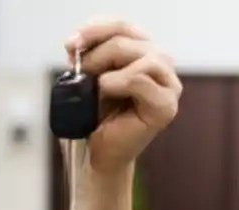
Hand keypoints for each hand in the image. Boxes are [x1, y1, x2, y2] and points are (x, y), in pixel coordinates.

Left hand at [67, 19, 181, 174]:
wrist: (95, 153)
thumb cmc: (92, 118)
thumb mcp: (85, 80)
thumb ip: (86, 58)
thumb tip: (75, 44)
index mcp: (143, 53)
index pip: (123, 27)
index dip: (95, 30)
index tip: (70, 44)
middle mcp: (160, 64)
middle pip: (129, 38)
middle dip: (97, 52)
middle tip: (79, 70)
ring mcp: (168, 85)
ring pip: (143, 55)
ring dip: (108, 66)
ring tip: (95, 85)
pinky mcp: (166, 105)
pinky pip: (142, 78)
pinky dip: (118, 82)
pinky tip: (105, 91)